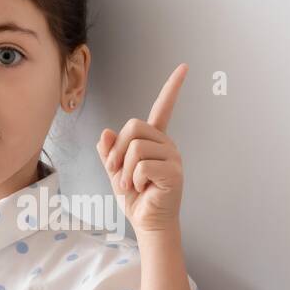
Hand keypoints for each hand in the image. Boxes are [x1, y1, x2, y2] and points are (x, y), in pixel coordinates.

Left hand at [96, 63, 187, 234]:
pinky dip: (134, 180)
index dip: (172, 88)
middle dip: (117, 151)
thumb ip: (110, 151)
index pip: (163, 108)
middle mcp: (166, 144)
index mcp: (154, 139)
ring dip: (124, 170)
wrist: (147, 222)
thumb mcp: (115, 171)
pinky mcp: (174, 172)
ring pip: (136, 148)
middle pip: (134, 126)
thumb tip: (105, 133)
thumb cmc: (135, 197)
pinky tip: (142, 189)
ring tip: (130, 185)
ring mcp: (173, 157)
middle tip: (116, 173)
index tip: (184, 67)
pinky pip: (143, 166)